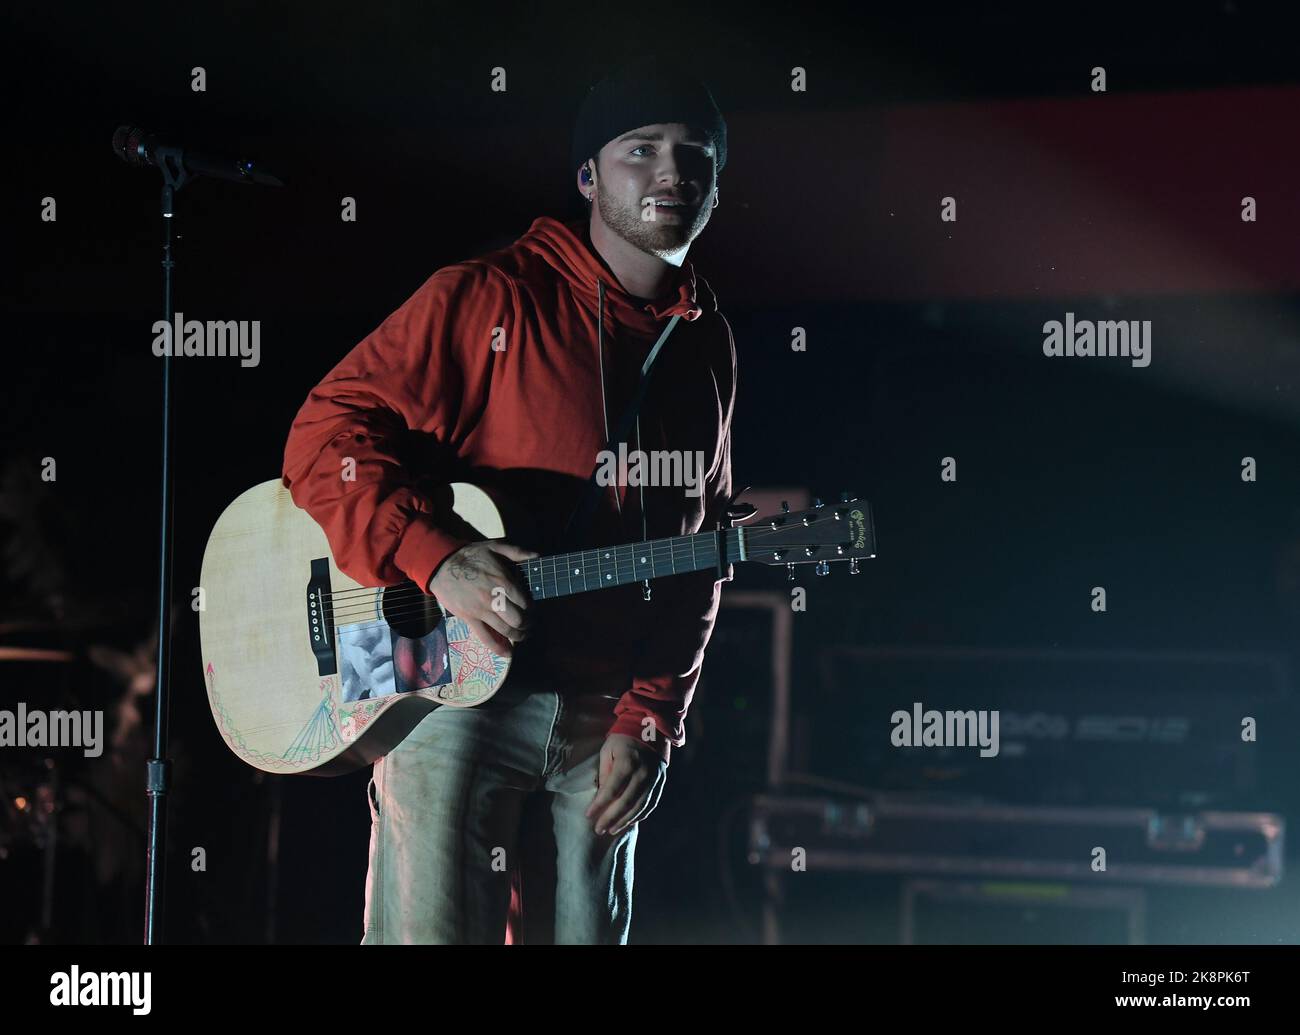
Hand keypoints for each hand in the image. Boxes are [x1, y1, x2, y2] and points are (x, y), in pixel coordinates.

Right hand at [427, 540, 537, 656]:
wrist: (441, 565)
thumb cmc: (469, 555)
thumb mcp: (494, 547)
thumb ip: (517, 552)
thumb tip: (537, 556)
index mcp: (503, 581)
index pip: (525, 602)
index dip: (531, 609)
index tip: (532, 610)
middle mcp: (495, 598)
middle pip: (518, 619)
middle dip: (527, 624)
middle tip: (529, 624)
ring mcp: (481, 610)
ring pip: (505, 630)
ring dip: (518, 636)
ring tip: (522, 635)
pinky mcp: (469, 619)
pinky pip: (485, 638)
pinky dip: (499, 648)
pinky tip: (508, 654)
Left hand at [585, 733, 667, 835]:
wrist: (649, 729)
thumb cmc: (622, 740)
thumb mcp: (607, 752)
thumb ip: (605, 774)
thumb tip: (601, 798)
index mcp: (627, 763)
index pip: (611, 790)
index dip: (599, 805)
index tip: (588, 816)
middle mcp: (643, 773)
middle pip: (626, 802)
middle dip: (611, 818)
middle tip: (598, 829)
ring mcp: (654, 779)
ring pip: (639, 807)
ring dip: (624, 821)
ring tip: (611, 830)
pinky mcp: (660, 783)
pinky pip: (650, 804)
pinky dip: (639, 815)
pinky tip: (628, 822)